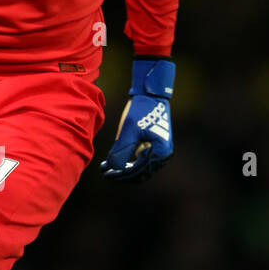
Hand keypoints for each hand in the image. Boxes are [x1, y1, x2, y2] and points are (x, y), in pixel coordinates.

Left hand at [101, 57, 174, 182]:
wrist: (151, 95)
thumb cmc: (141, 110)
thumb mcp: (128, 130)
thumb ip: (120, 150)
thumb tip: (113, 168)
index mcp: (160, 152)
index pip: (137, 171)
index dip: (120, 174)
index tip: (106, 174)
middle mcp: (163, 155)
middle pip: (140, 173)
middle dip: (122, 174)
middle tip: (105, 172)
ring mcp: (161, 152)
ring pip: (141, 169)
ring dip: (125, 170)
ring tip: (107, 167)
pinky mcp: (157, 148)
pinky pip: (143, 161)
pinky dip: (130, 162)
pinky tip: (116, 160)